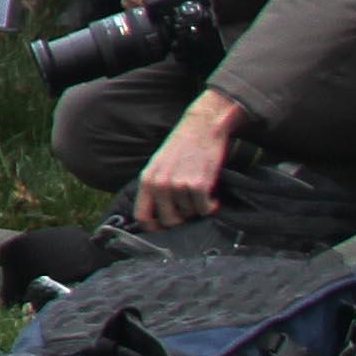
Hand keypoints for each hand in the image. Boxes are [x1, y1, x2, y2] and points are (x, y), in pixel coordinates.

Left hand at [127, 87, 242, 231]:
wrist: (202, 127)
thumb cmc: (182, 146)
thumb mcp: (159, 165)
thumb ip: (155, 187)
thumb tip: (156, 215)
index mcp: (147, 179)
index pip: (141, 216)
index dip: (152, 228)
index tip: (163, 229)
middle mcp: (159, 184)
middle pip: (168, 220)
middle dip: (181, 219)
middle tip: (190, 209)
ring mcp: (178, 185)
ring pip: (189, 214)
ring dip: (197, 208)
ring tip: (200, 193)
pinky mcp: (198, 185)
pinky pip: (204, 209)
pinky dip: (211, 207)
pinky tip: (213, 198)